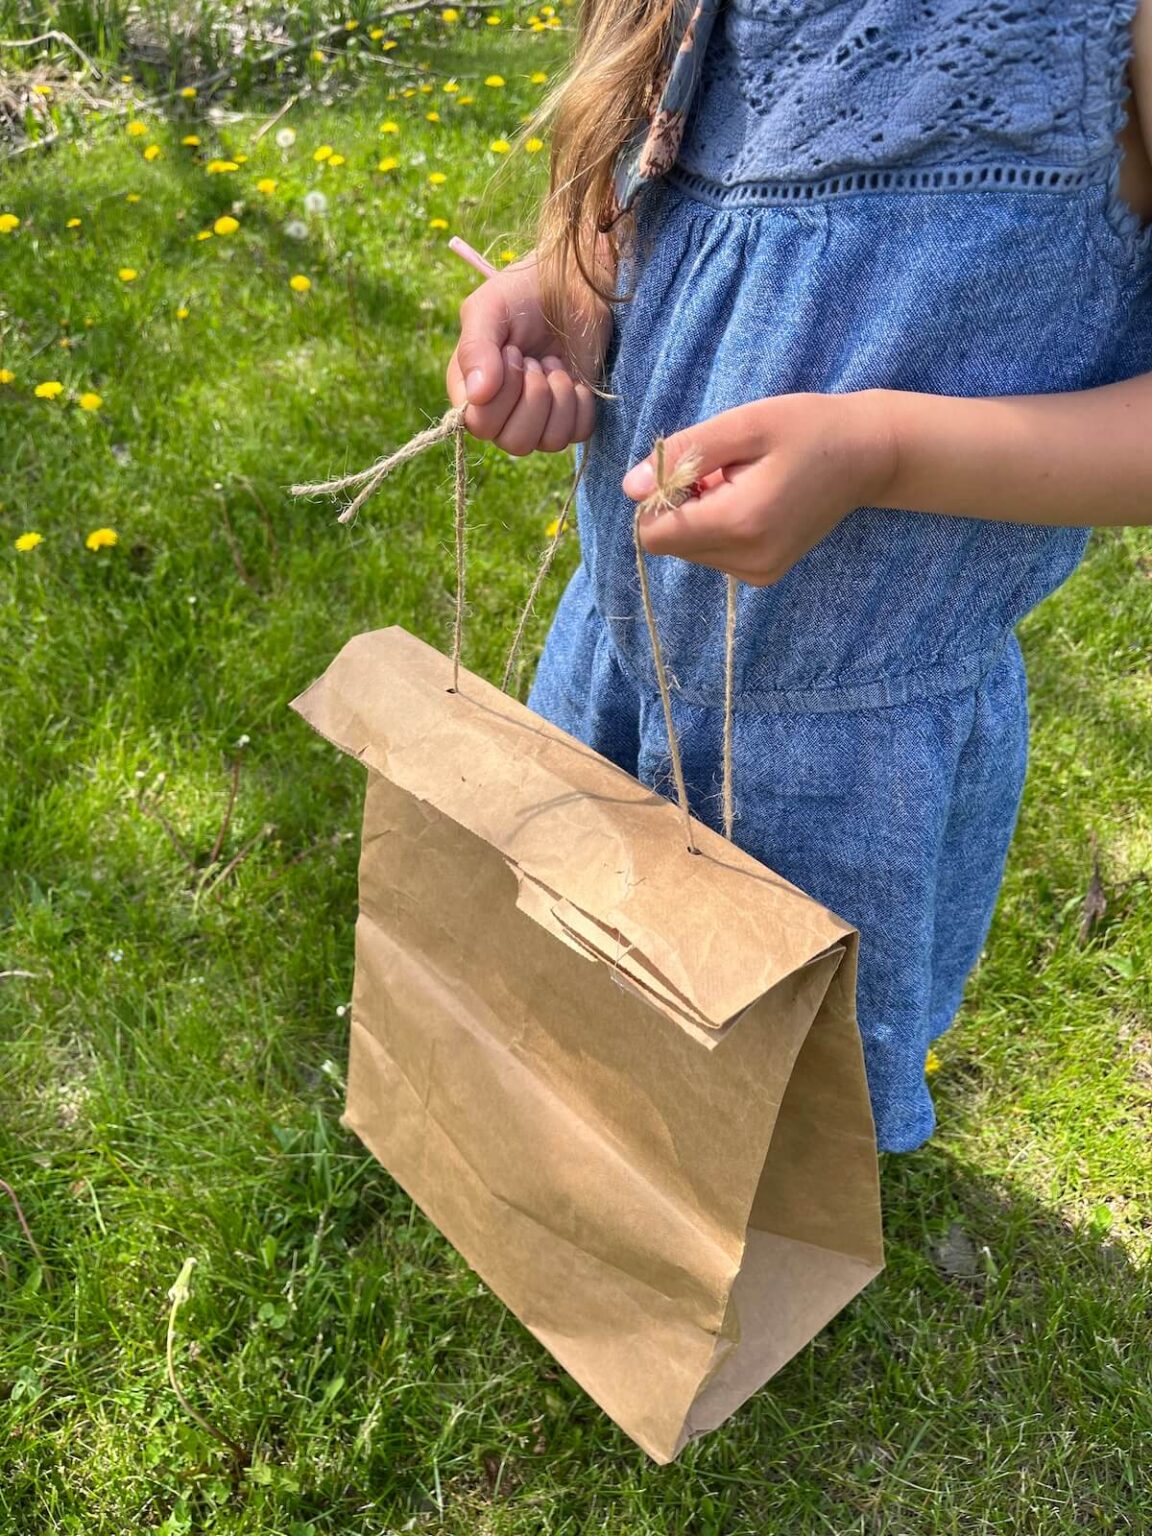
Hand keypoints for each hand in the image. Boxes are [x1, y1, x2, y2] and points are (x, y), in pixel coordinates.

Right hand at [446, 250, 612, 455]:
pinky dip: (580, 404)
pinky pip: (577, 433)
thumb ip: (475, 348)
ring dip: (558, 398)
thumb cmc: (523, 294)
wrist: (573, 286)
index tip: (513, 352)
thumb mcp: (489, 310)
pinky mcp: (570, 417)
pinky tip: (574, 377)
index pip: (479, 425)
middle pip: (514, 443)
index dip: (501, 395)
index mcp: (470, 391)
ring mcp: (537, 419)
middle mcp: (501, 413)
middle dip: (534, 397)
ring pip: (548, 442)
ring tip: (555, 364)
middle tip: (536, 360)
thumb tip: (477, 395)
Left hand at [621, 391, 897, 584]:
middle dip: (682, 506)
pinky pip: (714, 554)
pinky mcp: (764, 575)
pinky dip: (719, 526)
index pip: (655, 535)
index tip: (693, 467)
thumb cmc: (807, 427)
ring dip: (701, 515)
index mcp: (740, 523)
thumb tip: (631, 487)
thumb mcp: (743, 425)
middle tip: (724, 470)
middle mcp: (748, 561)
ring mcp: (758, 574)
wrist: (867, 455)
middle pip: (671, 544)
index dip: (659, 498)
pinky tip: (751, 499)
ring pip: (690, 550)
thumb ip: (684, 455)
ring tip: (741, 482)